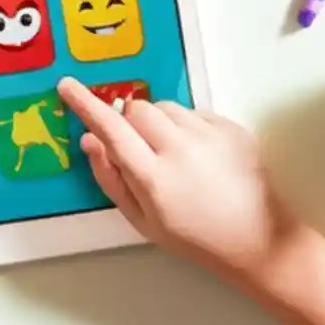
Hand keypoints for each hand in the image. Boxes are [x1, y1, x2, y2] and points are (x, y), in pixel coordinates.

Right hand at [57, 78, 300, 280]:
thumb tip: (89, 140)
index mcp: (154, 178)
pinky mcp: (231, 127)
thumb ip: (111, 179)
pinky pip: (194, 111)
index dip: (86, 105)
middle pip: (137, 109)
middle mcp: (181, 150)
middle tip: (140, 148)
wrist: (256, 239)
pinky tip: (198, 155)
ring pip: (166, 107)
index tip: (67, 86)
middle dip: (129, 121)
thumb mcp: (142, 220)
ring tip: (173, 154)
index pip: (111, 129)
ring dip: (159, 123)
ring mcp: (210, 135)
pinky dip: (186, 126)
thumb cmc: (193, 236)